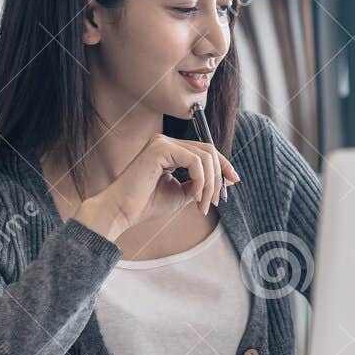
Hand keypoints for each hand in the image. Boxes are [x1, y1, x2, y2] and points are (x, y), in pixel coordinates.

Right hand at [73, 134, 240, 238]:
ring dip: (210, 184)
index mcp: (169, 150)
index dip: (223, 165)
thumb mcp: (180, 193)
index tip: (234, 181)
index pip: (205, 151)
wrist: (121, 212)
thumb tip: (224, 179)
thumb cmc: (146, 205)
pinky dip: (201, 180)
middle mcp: (166, 141)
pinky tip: (195, 196)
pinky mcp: (160, 148)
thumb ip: (198, 183)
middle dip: (218, 178)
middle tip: (215, 202)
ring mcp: (162, 142)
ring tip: (202, 204)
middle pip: (209, 151)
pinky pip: (195, 161)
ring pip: (205, 156)